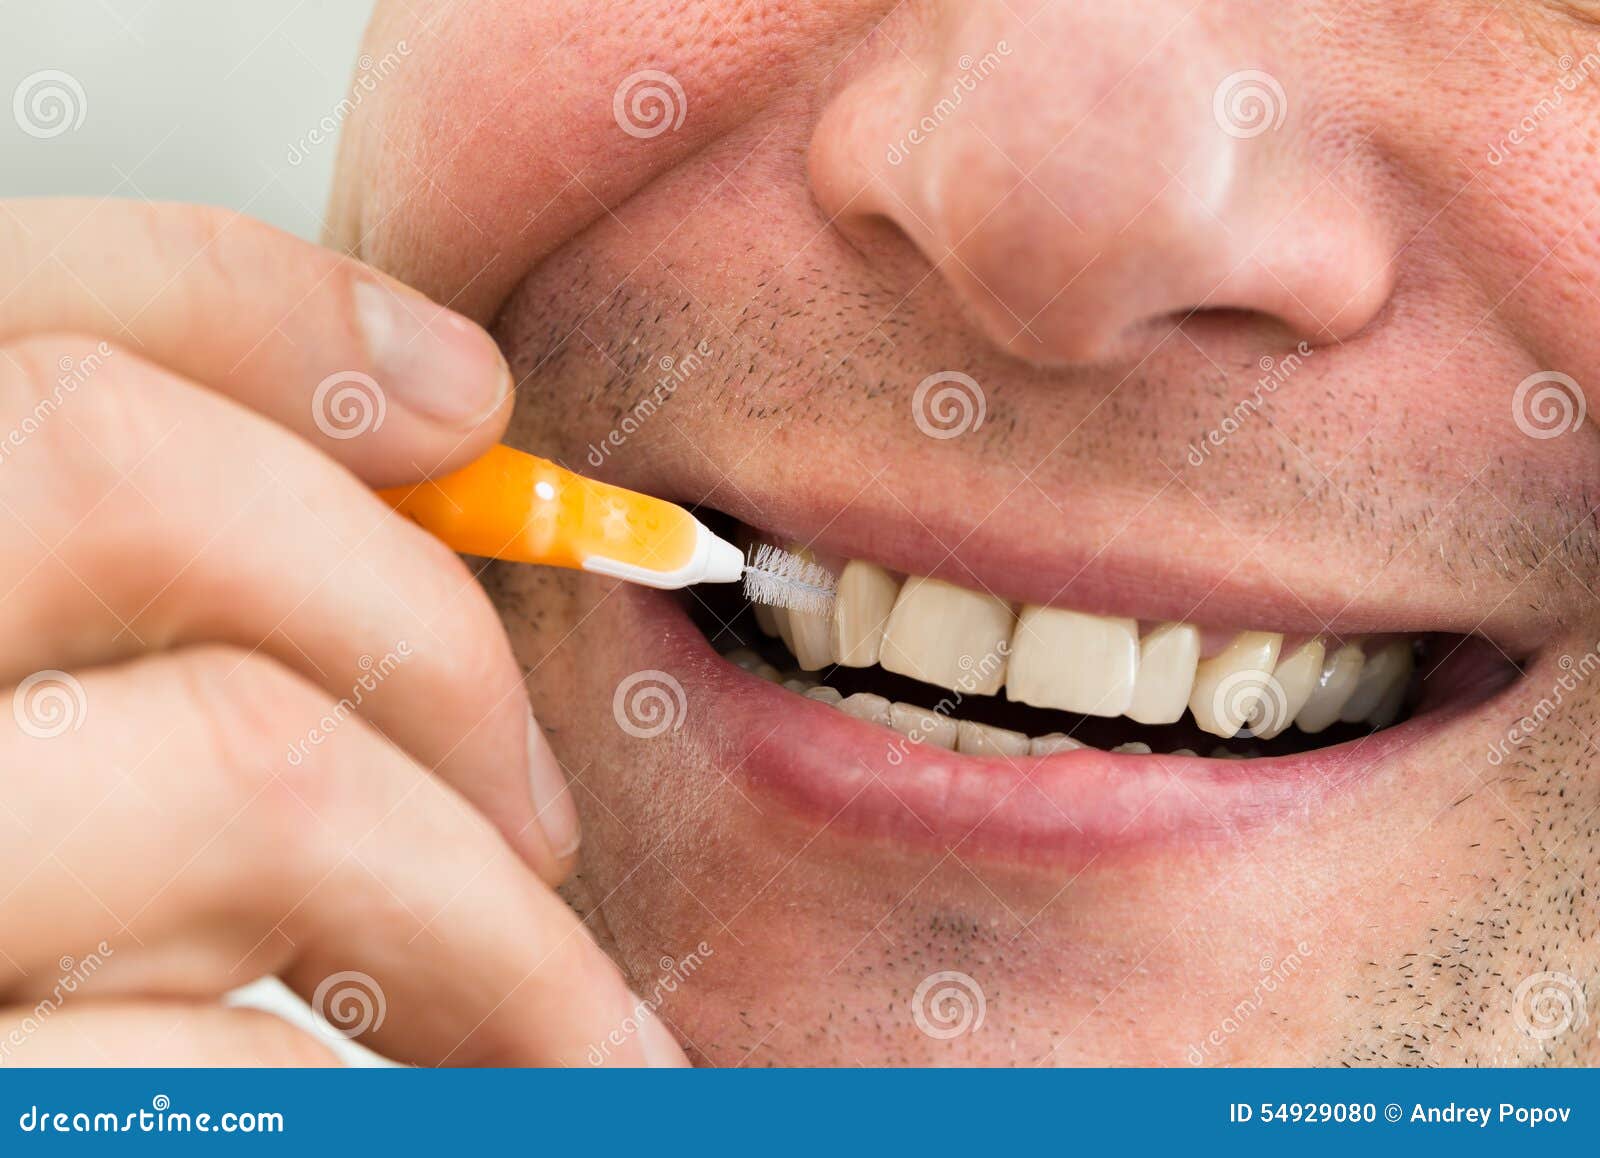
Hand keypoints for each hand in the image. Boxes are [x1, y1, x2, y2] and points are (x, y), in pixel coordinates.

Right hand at [0, 199, 684, 1065]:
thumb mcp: (30, 718)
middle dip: (402, 608)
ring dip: (483, 907)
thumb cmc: (38, 944)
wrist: (27, 1128)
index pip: (13, 315)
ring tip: (570, 1021)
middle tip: (541, 798)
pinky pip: (229, 1068)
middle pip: (108, 476)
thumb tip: (440, 405)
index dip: (261, 314)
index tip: (467, 401)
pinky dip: (394, 1094)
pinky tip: (476, 1110)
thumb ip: (149, 583)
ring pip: (235, 768)